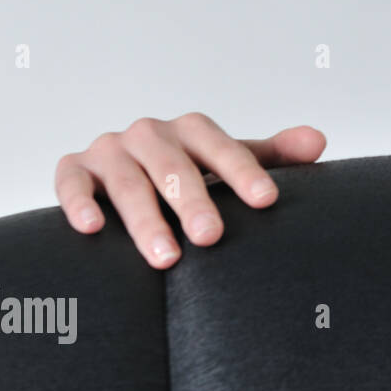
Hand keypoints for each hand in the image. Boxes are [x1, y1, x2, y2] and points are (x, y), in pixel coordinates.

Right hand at [55, 112, 326, 268]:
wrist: (127, 172)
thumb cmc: (192, 172)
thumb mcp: (231, 162)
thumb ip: (274, 155)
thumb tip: (319, 142)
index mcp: (193, 131)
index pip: (224, 148)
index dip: (245, 173)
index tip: (268, 201)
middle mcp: (150, 134)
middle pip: (174, 168)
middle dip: (194, 202)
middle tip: (212, 238)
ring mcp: (110, 150)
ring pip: (127, 183)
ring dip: (146, 220)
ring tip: (167, 259)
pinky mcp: (75, 168)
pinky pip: (71, 182)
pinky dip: (78, 203)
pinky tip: (94, 229)